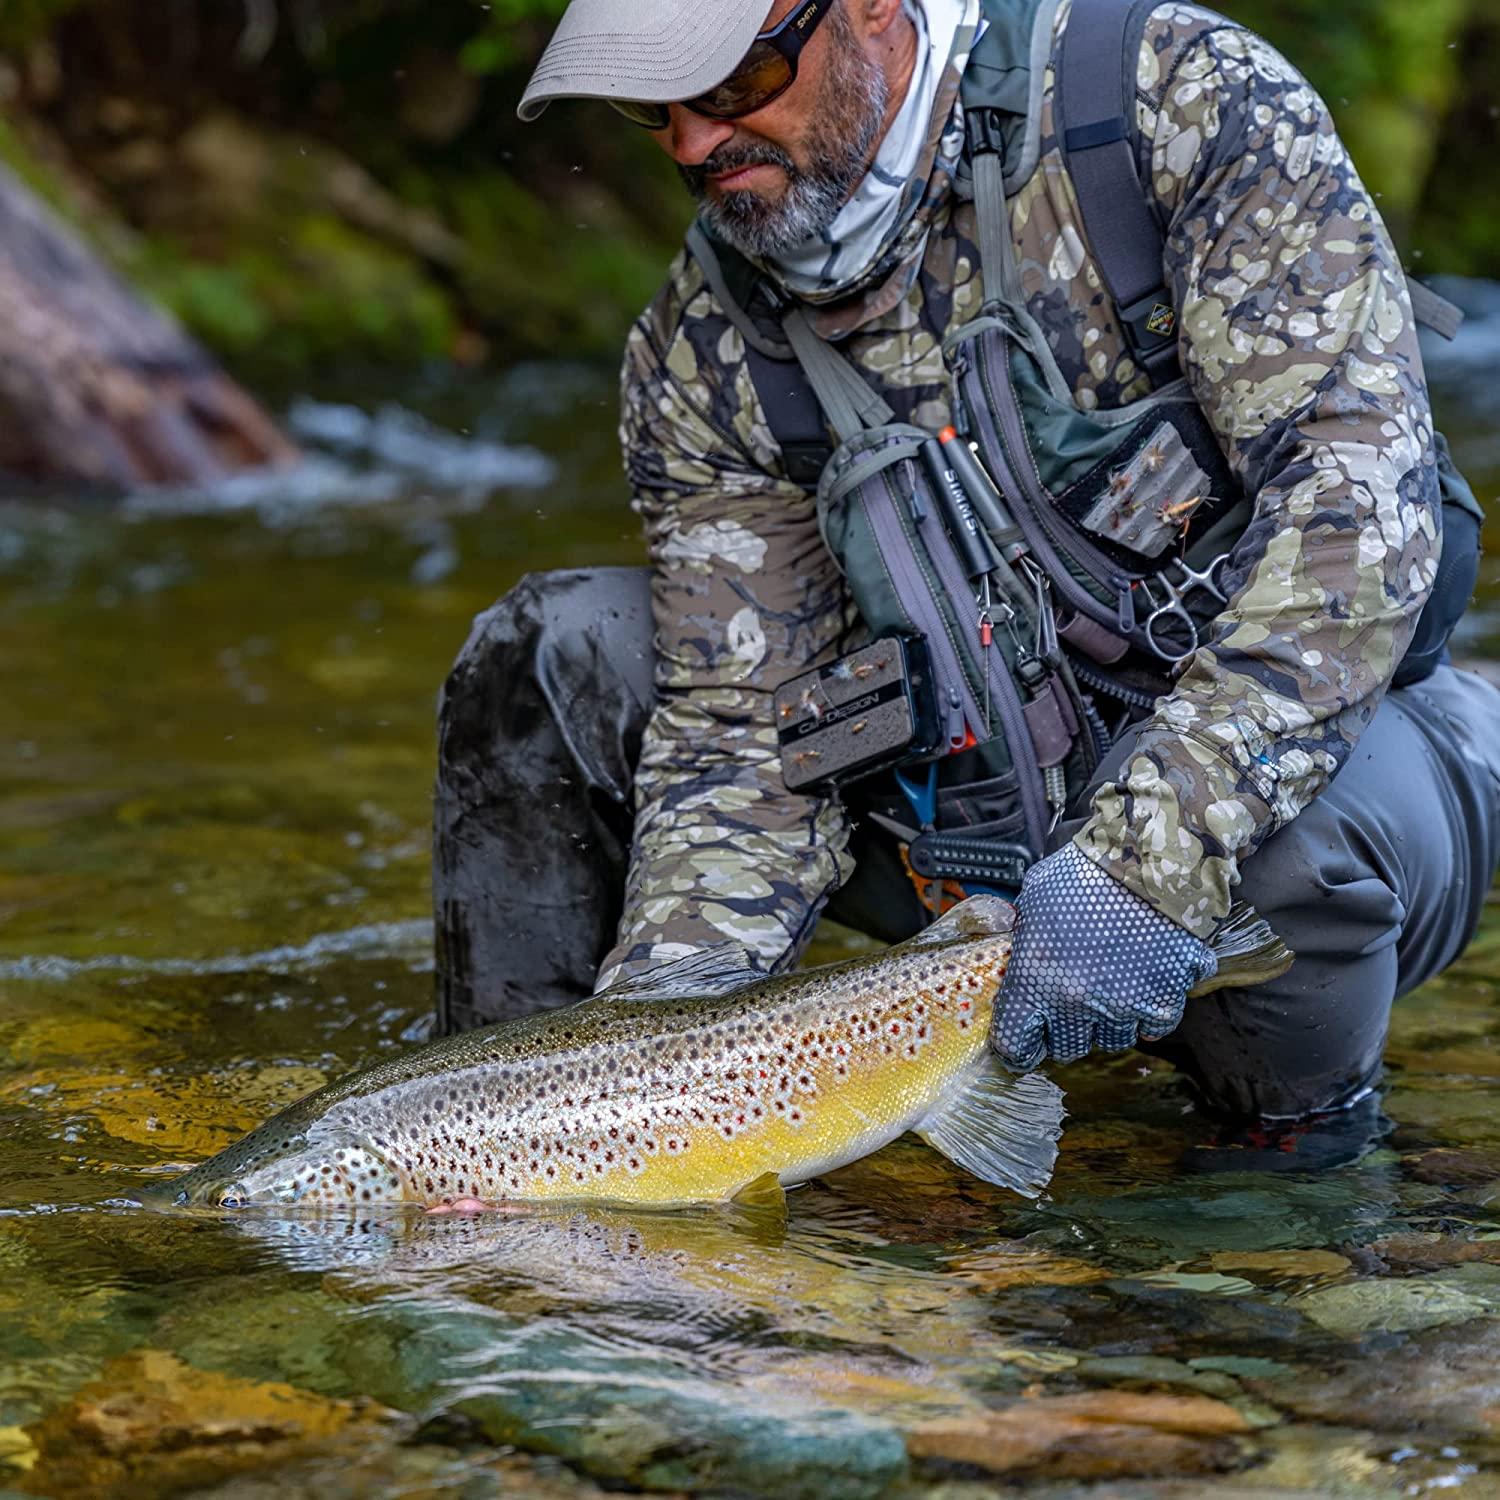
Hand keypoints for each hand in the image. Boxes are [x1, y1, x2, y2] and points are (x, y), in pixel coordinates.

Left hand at [990, 843, 1217, 1070]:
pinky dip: (1147, 1012)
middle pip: (1065, 1047)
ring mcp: (1123, 1007)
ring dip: (1106, 1020)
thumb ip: (1023, 935)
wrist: (1151, 862)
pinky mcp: (1164, 1003)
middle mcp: (1076, 1004)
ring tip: (1108, 983)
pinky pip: (1152, 1028)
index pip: (1014, 1043)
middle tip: (1069, 1001)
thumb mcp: (1033, 898)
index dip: (1017, 1047)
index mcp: (1035, 980)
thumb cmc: (1088, 873)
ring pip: (1109, 1040)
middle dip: (1063, 1029)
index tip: (1022, 1044)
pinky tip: (1142, 985)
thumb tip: (1016, 950)